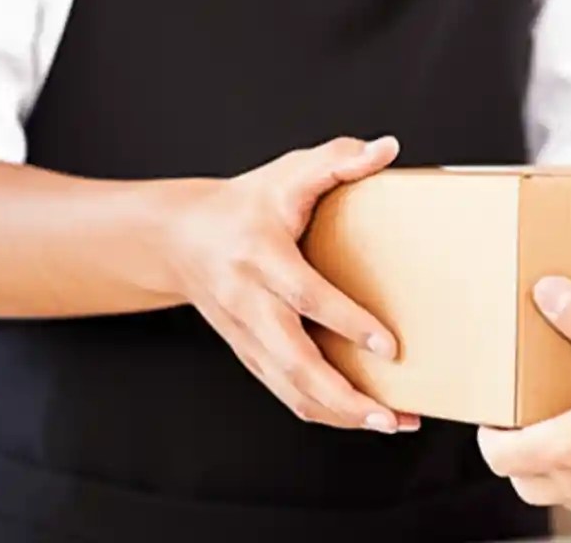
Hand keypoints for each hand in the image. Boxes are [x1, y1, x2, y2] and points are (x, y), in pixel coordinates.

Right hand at [167, 136, 417, 433]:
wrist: (179, 236)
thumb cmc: (245, 202)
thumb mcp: (287, 171)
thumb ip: (337, 159)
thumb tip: (386, 148)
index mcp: (260, 255)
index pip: (305, 295)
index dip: (347, 322)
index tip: (390, 346)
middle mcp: (248, 301)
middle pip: (294, 360)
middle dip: (343, 394)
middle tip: (390, 414)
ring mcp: (244, 333)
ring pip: (288, 387)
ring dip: (338, 414)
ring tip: (389, 423)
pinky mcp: (247, 352)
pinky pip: (283, 392)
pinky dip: (321, 412)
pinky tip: (357, 418)